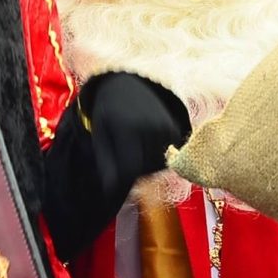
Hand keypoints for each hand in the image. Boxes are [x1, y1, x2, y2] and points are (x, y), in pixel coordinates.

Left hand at [86, 72, 190, 197]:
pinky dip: (156, 158)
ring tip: (133, 142)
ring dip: (144, 165)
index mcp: (128, 128)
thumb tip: (110, 191)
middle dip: (131, 169)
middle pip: (144, 171)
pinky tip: (146, 141)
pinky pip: (167, 160)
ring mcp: (167, 129)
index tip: (112, 175)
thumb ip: (106, 164)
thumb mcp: (100, 136)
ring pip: (156, 168)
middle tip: (121, 149)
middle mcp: (152, 128)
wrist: (130, 87)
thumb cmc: (109, 114)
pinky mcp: (177, 132)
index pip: (129, 169)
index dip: (120, 178)